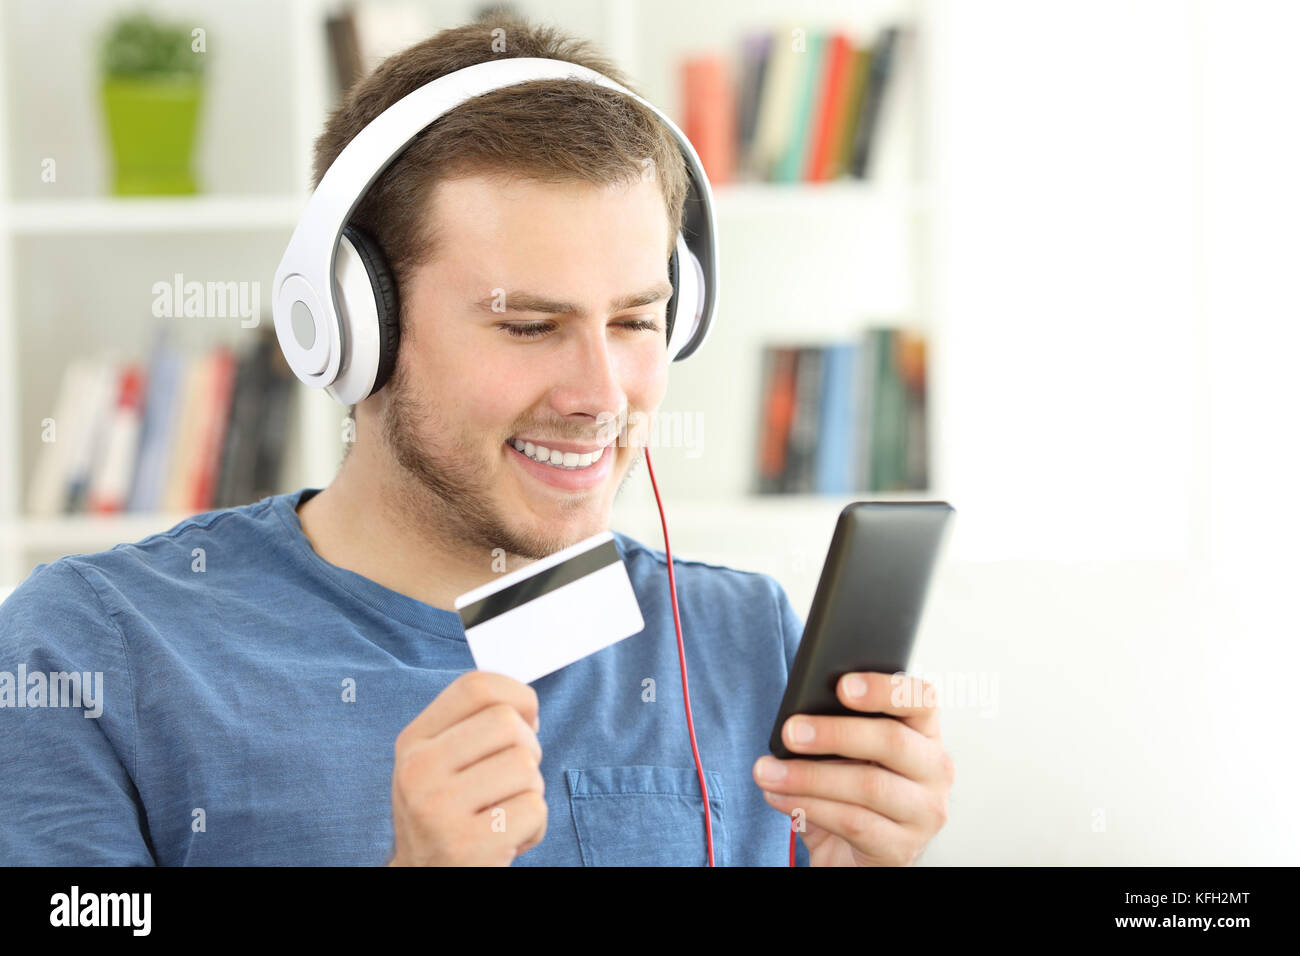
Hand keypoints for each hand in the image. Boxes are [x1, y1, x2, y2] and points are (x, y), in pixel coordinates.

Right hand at [389, 670, 545, 865]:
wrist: (423, 877)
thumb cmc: (447, 813)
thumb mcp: (440, 763)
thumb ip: (473, 726)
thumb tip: (527, 706)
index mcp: (413, 741)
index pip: (476, 686)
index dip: (517, 694)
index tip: (528, 717)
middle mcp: (418, 769)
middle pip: (507, 723)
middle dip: (529, 747)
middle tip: (515, 776)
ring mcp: (439, 808)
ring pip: (525, 766)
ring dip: (530, 791)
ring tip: (504, 811)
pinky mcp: (467, 844)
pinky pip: (534, 809)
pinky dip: (533, 826)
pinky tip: (507, 837)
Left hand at [753, 672, 953, 866]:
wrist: (851, 856)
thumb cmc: (849, 794)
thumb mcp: (845, 756)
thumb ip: (836, 729)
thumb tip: (797, 719)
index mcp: (923, 734)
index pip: (920, 700)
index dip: (884, 689)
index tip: (842, 686)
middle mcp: (934, 770)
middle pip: (892, 741)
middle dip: (835, 733)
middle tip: (790, 732)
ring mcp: (924, 813)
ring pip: (868, 785)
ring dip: (809, 776)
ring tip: (768, 771)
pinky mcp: (902, 848)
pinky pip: (853, 822)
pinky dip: (810, 807)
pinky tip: (780, 798)